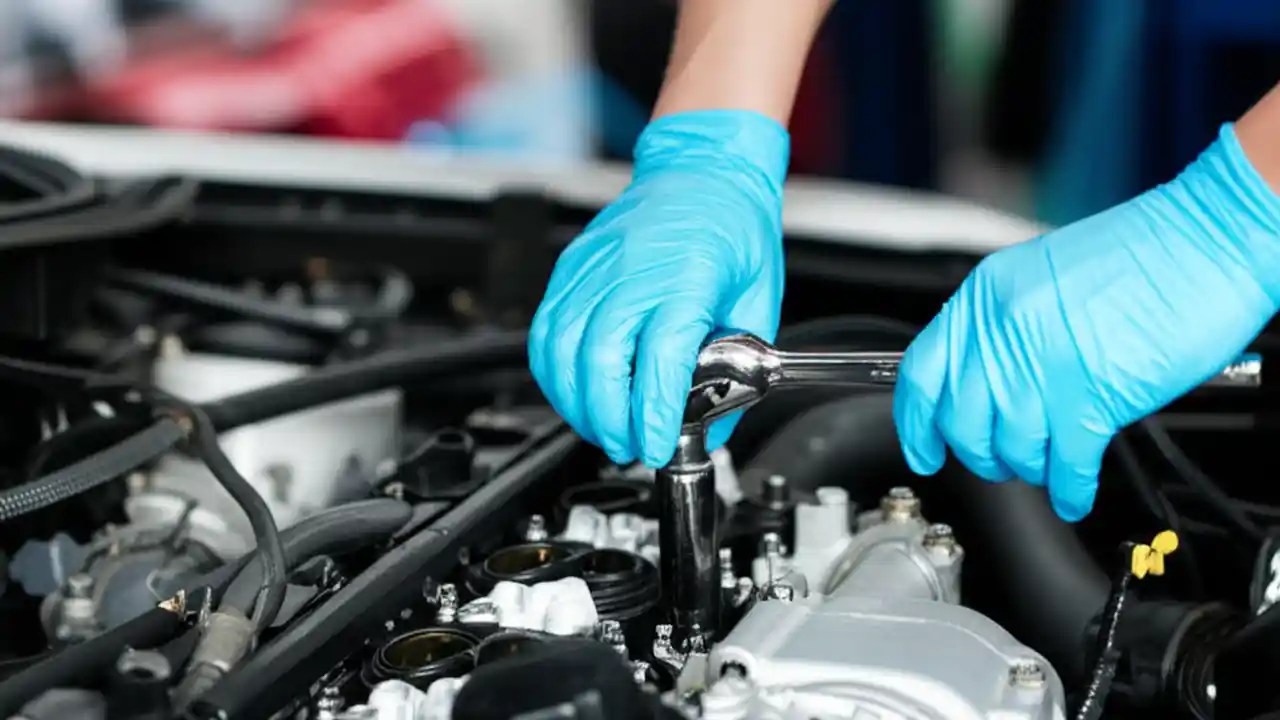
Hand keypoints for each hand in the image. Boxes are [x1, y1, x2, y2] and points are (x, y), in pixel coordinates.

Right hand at [529, 110, 788, 466]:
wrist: (705, 167)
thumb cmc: (735, 225)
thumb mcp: (759, 299)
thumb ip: (742, 367)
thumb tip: (716, 425)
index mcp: (688, 275)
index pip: (661, 358)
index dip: (652, 413)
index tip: (655, 446)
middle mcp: (633, 269)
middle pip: (599, 359)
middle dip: (608, 418)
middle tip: (626, 446)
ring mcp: (595, 266)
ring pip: (561, 348)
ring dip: (576, 401)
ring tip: (600, 427)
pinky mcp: (572, 268)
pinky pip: (546, 329)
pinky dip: (553, 372)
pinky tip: (574, 392)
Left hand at [895, 124, 1279, 520]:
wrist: (1209, 239)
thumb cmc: (1144, 253)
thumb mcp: (1041, 277)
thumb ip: (1004, 326)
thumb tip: (985, 379)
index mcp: (985, 297)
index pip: (922, 373)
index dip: (917, 423)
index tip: (923, 448)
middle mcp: (1004, 331)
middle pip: (962, 423)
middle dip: (980, 455)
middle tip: (1000, 462)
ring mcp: (1043, 366)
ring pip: (1010, 449)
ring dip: (1029, 469)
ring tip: (1048, 466)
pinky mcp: (1090, 398)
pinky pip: (1064, 465)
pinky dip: (1069, 489)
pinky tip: (1075, 491)